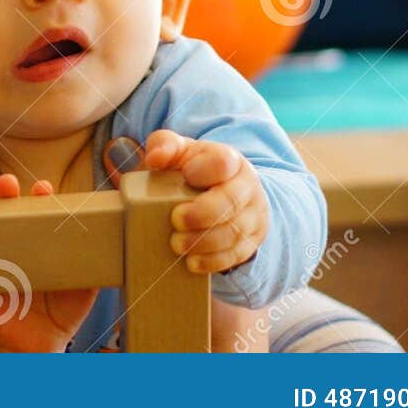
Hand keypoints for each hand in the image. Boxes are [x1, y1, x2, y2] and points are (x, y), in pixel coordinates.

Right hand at [0, 173, 96, 351]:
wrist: (31, 350)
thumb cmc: (59, 317)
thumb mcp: (81, 293)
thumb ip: (93, 270)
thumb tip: (111, 246)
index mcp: (43, 241)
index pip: (40, 209)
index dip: (41, 196)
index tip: (42, 189)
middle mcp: (17, 241)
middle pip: (9, 207)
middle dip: (7, 190)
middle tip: (7, 185)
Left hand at [140, 130, 267, 273]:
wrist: (224, 191)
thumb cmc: (195, 169)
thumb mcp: (181, 152)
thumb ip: (165, 145)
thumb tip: (154, 158)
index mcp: (230, 160)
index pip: (224, 162)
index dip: (206, 170)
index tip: (187, 175)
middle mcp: (247, 187)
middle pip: (231, 202)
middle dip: (202, 214)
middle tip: (175, 220)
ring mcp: (253, 215)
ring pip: (235, 232)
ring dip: (204, 242)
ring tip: (177, 245)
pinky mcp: (251, 241)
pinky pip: (237, 254)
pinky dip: (213, 261)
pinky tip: (192, 263)